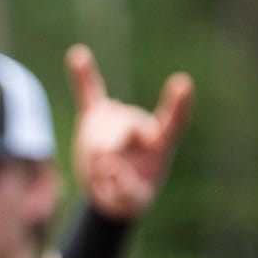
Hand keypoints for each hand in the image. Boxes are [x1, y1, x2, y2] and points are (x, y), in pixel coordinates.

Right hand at [65, 45, 192, 220]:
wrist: (109, 190)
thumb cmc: (127, 196)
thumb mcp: (130, 203)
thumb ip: (124, 190)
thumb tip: (110, 165)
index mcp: (161, 141)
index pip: (173, 120)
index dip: (178, 104)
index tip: (181, 84)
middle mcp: (141, 122)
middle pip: (121, 128)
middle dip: (106, 154)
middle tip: (103, 176)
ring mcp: (118, 117)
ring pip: (98, 126)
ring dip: (90, 152)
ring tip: (95, 169)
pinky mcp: (96, 117)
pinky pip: (89, 93)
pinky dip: (83, 76)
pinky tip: (77, 55)